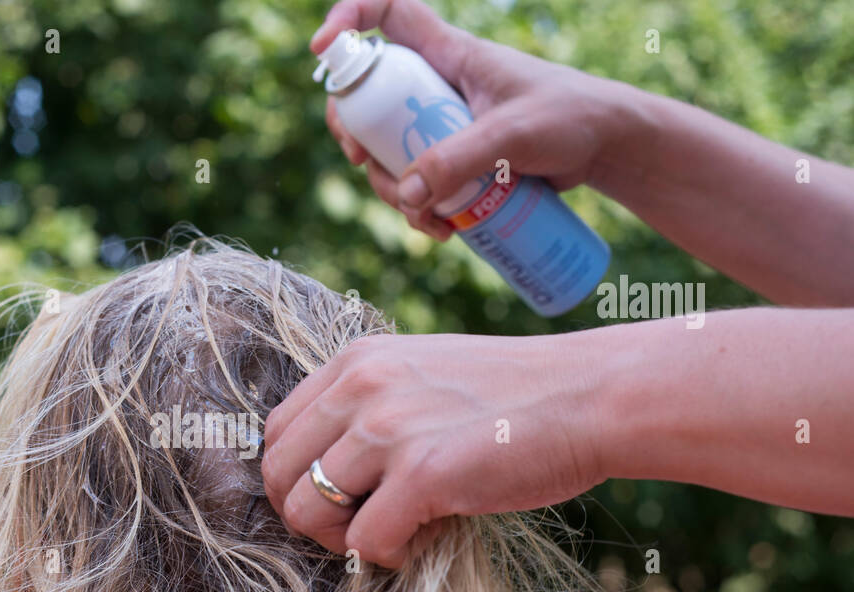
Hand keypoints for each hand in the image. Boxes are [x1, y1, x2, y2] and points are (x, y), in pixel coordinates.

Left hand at [261, 332, 606, 567]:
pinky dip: (386, 556)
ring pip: (308, 511)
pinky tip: (425, 538)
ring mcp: (387, 429)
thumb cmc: (515, 396)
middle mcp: (360, 388)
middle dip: (308, 516)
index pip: (276, 432)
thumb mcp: (423, 374)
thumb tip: (325, 466)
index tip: (335, 498)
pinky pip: (363, 542)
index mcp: (355, 362)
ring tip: (391, 533)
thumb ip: (370, 406)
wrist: (592, 396)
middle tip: (355, 528)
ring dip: (341, 540)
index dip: (294, 478)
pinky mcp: (421, 474)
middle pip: (278, 475)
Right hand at [313, 0, 633, 240]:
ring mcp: (441, 124)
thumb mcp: (513, 134)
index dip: (348, 20)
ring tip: (427, 221)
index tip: (323, 50)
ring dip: (392, 190)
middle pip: (369, 98)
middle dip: (354, 133)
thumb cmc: (570, 118)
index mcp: (448, 53)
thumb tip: (408, 195)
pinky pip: (418, 184)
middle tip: (362, 164)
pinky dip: (419, 211)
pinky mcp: (456, 160)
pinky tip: (442, 232)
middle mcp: (435, 85)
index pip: (387, 14)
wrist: (606, 148)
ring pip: (388, 152)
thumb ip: (459, 160)